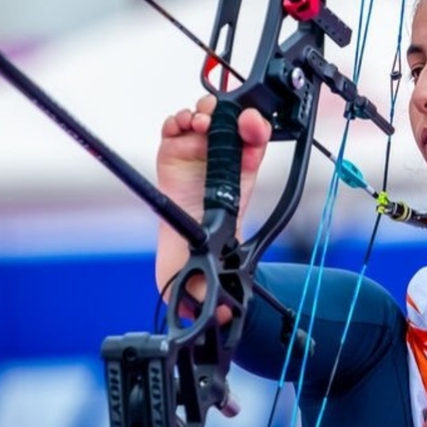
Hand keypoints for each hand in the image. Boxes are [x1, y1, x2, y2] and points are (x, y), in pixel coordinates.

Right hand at [155, 95, 272, 307]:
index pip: (255, 144)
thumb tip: (222, 315)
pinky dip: (176, 120)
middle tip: (215, 121)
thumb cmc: (210, 253)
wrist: (185, 255)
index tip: (249, 126)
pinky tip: (178, 127)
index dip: (255, 130)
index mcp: (242, 178)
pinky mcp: (171, 152)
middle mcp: (221, 162)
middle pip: (230, 121)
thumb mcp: (222, 264)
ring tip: (196, 123)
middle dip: (226, 111)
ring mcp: (196, 155)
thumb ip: (219, 287)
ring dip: (200, 113)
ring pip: (203, 118)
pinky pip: (174, 127)